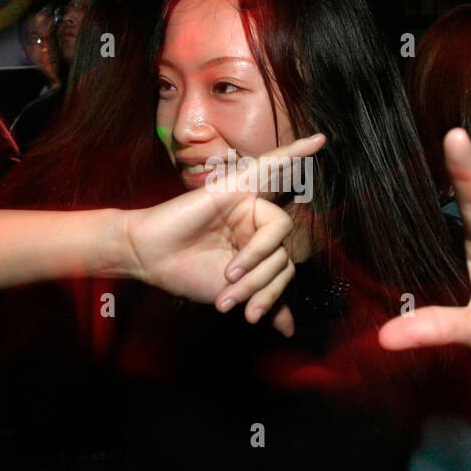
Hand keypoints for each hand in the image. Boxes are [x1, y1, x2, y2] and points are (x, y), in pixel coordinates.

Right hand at [123, 133, 325, 336]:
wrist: (152, 261)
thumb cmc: (188, 272)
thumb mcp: (235, 295)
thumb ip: (267, 302)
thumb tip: (289, 328)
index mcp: (259, 245)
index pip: (286, 268)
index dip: (273, 295)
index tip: (252, 316)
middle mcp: (257, 222)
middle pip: (285, 253)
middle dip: (263, 284)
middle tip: (236, 302)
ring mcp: (247, 203)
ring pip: (279, 231)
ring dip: (256, 262)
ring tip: (228, 277)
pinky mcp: (235, 186)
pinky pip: (272, 165)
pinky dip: (297, 151)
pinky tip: (318, 142)